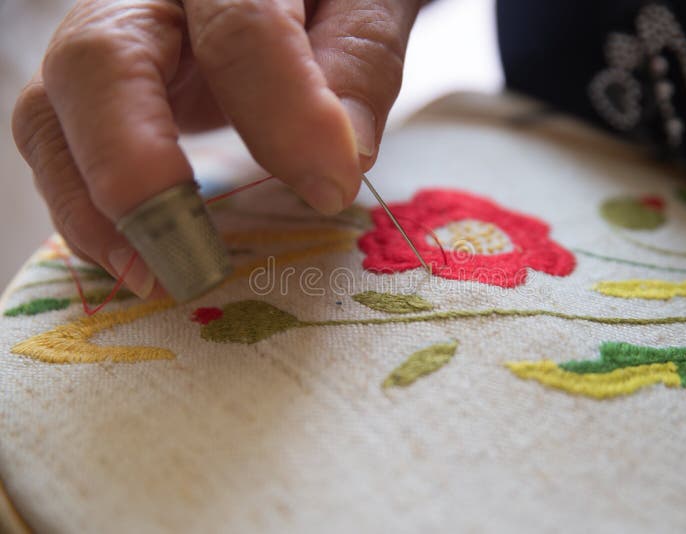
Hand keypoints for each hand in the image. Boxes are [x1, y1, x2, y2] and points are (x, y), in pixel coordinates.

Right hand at [12, 0, 419, 297]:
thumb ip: (358, 60)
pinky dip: (88, 209)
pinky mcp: (100, 87)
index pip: (238, 27)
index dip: (282, 111)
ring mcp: (108, 36)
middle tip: (195, 258)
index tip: (331, 184)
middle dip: (139, 168)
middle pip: (100, 60)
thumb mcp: (364, 6)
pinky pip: (59, 142)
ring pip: (54, 108)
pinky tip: (133, 254)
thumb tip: (347, 153)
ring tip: (152, 274)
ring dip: (93, 207)